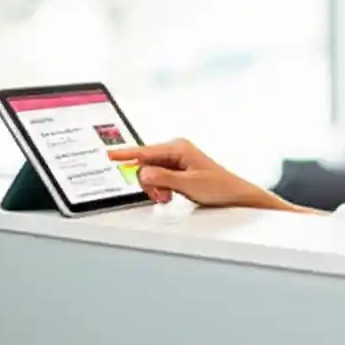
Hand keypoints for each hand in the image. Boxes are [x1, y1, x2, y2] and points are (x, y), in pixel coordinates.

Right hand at [107, 138, 276, 208]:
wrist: (234, 195)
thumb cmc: (218, 186)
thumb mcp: (188, 184)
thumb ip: (163, 178)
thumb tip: (143, 173)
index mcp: (178, 147)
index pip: (145, 151)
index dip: (126, 155)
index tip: (110, 156)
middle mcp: (175, 150)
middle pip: (145, 165)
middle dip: (149, 183)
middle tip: (162, 195)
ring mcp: (175, 160)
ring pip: (150, 174)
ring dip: (155, 188)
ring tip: (169, 196)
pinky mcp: (176, 170)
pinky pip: (158, 178)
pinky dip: (160, 189)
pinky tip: (170, 195)